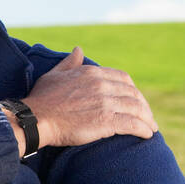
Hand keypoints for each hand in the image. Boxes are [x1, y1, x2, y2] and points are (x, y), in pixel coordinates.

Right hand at [23, 48, 157, 149]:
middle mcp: (102, 85)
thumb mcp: (54, 75)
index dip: (133, 90)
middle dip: (143, 106)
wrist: (34, 119)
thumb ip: (70, 62)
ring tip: (150, 128)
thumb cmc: (41, 99)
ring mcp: (105, 103)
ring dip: (147, 119)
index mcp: (92, 73)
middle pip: (133, 93)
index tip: (135, 100)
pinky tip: (147, 135)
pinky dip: (143, 129)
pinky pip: (133, 124)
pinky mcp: (106, 121)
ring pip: (137, 108)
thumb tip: (78, 49)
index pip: (123, 78)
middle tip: (146, 116)